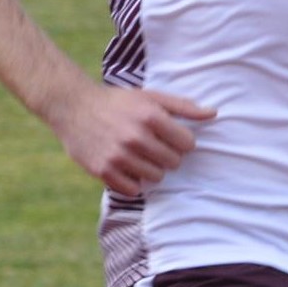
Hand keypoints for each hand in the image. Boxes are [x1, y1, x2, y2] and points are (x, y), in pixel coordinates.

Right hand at [54, 86, 215, 196]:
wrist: (73, 107)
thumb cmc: (118, 102)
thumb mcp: (150, 97)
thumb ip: (183, 106)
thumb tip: (214, 114)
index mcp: (151, 116)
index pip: (188, 144)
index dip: (182, 142)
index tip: (171, 138)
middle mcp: (136, 137)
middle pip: (173, 163)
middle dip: (167, 156)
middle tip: (152, 146)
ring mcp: (119, 155)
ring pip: (155, 178)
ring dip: (151, 169)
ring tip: (138, 155)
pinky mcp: (103, 170)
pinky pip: (133, 189)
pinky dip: (132, 181)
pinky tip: (125, 166)